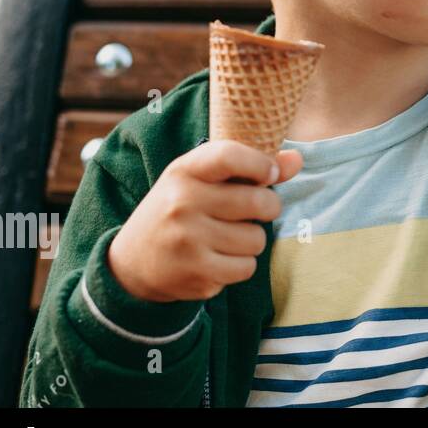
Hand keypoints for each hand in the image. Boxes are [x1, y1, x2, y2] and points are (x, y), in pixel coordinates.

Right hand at [107, 141, 302, 302]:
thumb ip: (250, 169)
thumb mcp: (202, 181)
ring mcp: (187, 239)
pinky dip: (240, 266)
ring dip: (251, 241)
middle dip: (268, 208)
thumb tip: (297, 161)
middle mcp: (182, 202)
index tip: (270, 175)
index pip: (230, 155)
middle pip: (258, 202)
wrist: (130, 263)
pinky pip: (246, 268)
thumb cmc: (179, 211)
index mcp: (183, 171)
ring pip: (257, 239)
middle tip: (255, 212)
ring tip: (227, 238)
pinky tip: (218, 260)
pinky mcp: (194, 272)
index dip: (261, 164)